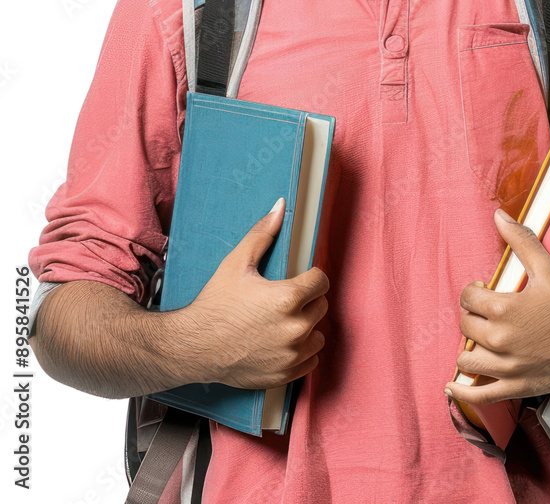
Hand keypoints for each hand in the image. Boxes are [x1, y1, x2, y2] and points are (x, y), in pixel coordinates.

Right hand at [178, 197, 329, 389]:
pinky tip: (282, 341)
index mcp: (288, 298)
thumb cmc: (215, 304)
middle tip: (284, 299)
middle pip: (321, 306)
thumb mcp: (237, 263)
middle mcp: (295, 328)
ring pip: (318, 333)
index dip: (310, 277)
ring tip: (283, 321)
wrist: (194, 347)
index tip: (299, 279)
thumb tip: (279, 208)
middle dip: (307, 300)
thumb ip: (262, 234)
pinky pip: (311, 360)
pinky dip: (301, 351)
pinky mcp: (285, 373)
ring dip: (307, 326)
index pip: (321, 281)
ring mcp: (291, 354)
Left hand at [443, 208, 549, 405]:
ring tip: (478, 339)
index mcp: (505, 310)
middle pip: (465, 326)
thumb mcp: (547, 269)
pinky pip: (481, 394)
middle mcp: (502, 340)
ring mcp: (509, 367)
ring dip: (467, 347)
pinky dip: (462, 392)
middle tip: (485, 312)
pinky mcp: (517, 387)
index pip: (467, 298)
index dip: (472, 292)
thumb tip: (500, 216)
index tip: (482, 291)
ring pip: (466, 359)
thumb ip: (521, 241)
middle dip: (471, 316)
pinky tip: (452, 385)